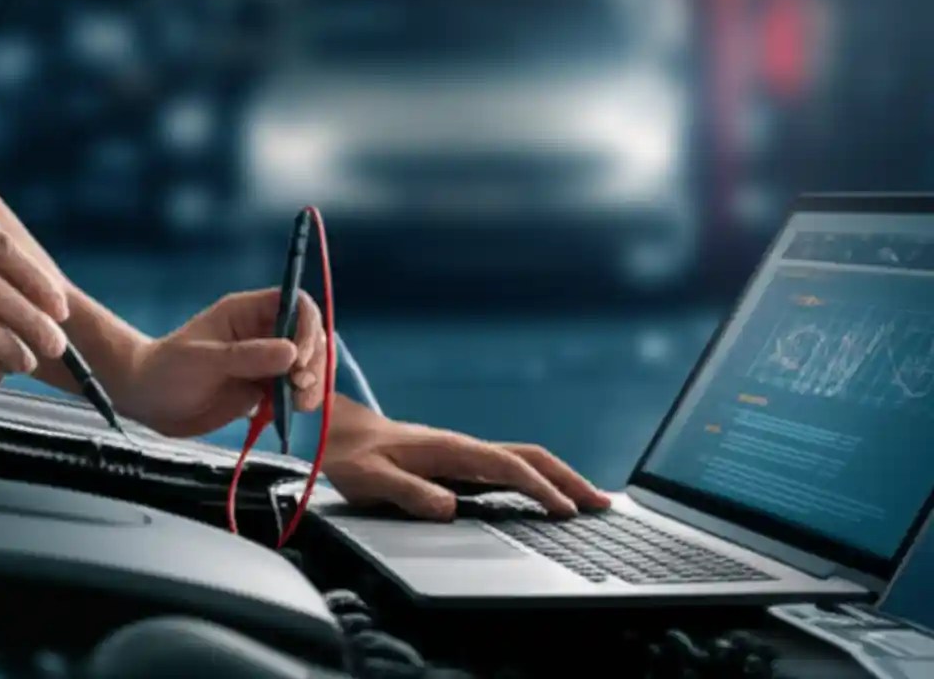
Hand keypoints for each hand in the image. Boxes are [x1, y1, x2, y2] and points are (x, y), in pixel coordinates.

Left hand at [119, 288, 327, 436]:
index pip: (296, 305)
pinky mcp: (263, 390)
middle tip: (301, 388)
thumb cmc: (166, 370)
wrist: (147, 401)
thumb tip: (292, 353)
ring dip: (312, 386)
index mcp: (247, 313)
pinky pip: (294, 392)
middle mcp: (262, 334)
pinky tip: (284, 416)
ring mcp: (265, 363)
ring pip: (308, 367)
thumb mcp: (204, 361)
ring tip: (298, 406)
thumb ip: (247, 357)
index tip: (300, 358)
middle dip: (315, 362)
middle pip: (310, 338)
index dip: (308, 327)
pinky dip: (298, 403)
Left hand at [323, 397, 610, 520]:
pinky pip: (509, 470)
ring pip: (524, 461)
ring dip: (559, 478)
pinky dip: (538, 481)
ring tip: (590, 502)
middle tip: (602, 505)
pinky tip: (548, 498)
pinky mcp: (461, 464)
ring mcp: (465, 455)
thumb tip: (449, 509)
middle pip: (530, 457)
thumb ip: (408, 493)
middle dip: (568, 478)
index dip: (539, 488)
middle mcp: (465, 449)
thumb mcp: (372, 478)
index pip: (507, 467)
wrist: (338, 432)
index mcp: (450, 450)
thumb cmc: (353, 456)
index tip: (565, 509)